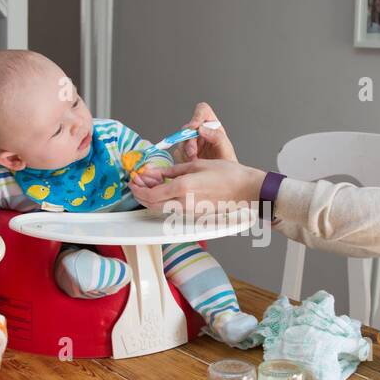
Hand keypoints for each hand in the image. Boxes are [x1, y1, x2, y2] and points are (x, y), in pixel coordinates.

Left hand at [129, 159, 265, 210]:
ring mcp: (189, 211)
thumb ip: (172, 171)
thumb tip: (154, 172)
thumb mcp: (196, 165)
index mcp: (183, 188)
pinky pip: (172, 209)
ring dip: (151, 198)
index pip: (151, 194)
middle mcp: (184, 203)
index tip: (134, 180)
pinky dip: (163, 201)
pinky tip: (164, 190)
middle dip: (140, 195)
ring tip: (150, 184)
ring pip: (161, 209)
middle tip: (137, 183)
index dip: (138, 189)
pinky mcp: (194, 214)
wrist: (245, 190)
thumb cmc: (226, 174)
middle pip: (152, 205)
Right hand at [182, 103, 238, 162]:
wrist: (223, 181)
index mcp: (212, 126)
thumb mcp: (226, 149)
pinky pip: (178, 153)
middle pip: (187, 128)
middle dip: (189, 142)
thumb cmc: (227, 163)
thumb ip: (217, 137)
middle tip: (193, 153)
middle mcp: (201, 132)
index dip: (196, 116)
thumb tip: (201, 128)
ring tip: (195, 162)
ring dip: (186, 153)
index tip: (194, 127)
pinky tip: (191, 165)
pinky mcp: (185, 153)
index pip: (202, 111)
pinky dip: (183, 159)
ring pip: (181, 141)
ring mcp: (192, 142)